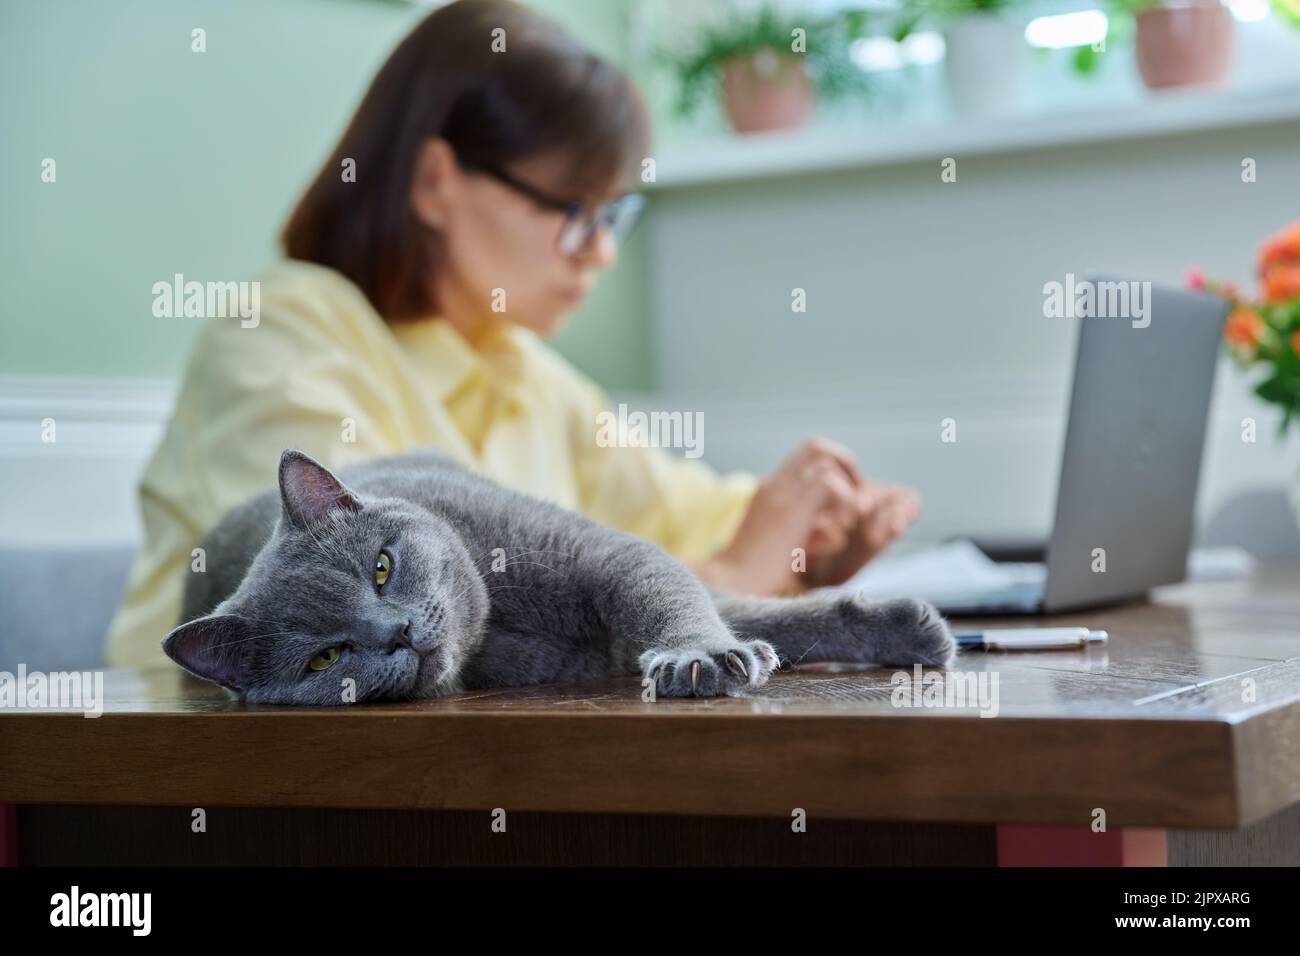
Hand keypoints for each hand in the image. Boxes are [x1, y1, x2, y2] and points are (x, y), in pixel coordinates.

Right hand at [693, 438, 918, 595]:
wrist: (729, 587)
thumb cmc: (754, 578)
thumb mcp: (783, 547)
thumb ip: (807, 533)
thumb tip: (837, 535)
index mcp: (770, 492)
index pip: (806, 456)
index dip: (835, 469)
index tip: (847, 499)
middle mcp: (774, 486)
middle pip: (816, 446)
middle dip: (846, 466)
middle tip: (857, 499)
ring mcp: (780, 494)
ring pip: (825, 460)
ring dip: (847, 488)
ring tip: (848, 521)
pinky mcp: (788, 510)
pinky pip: (828, 482)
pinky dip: (844, 502)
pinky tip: (840, 533)